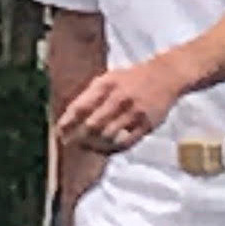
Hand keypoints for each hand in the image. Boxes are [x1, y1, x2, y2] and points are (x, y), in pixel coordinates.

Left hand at [57, 58, 188, 154]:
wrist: (165, 76)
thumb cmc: (132, 79)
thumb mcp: (109, 78)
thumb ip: (90, 95)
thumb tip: (69, 117)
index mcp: (106, 85)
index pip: (80, 106)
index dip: (67, 122)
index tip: (59, 133)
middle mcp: (119, 98)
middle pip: (92, 124)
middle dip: (78, 137)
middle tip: (71, 144)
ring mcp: (133, 112)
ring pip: (107, 136)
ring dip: (95, 145)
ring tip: (88, 147)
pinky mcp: (146, 124)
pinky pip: (126, 143)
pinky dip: (113, 149)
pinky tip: (106, 149)